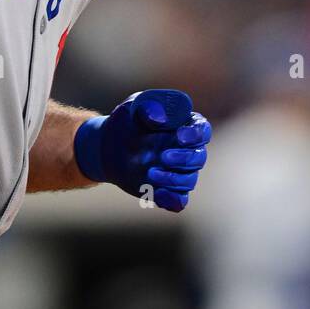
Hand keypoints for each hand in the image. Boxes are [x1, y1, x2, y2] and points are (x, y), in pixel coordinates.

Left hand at [73, 90, 211, 211]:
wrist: (107, 147)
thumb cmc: (126, 122)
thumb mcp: (133, 107)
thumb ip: (148, 107)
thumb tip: (160, 120)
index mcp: (184, 126)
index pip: (202, 130)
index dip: (196, 135)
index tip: (180, 136)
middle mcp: (186, 150)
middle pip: (199, 157)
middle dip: (184, 159)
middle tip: (163, 157)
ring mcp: (177, 171)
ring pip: (189, 180)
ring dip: (174, 179)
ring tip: (150, 173)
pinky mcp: (166, 189)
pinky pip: (179, 201)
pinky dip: (173, 200)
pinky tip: (158, 194)